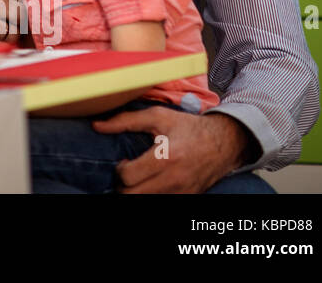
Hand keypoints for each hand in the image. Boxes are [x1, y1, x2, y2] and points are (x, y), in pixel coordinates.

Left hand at [93, 107, 251, 192]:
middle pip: (133, 195)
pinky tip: (152, 183)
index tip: (123, 162)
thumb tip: (97, 126)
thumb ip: (125, 121)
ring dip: (136, 192)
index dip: (119, 170)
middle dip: (123, 186)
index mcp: (166, 157)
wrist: (224, 142)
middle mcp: (175, 179)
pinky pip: (162, 203)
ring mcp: (183, 192)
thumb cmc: (188, 127)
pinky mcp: (188, 198)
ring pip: (146, 202)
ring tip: (138, 179)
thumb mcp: (157, 116)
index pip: (128, 177)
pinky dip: (152, 195)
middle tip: (127, 173)